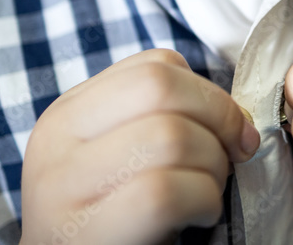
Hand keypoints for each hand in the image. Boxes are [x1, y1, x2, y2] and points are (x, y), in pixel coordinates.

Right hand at [18, 49, 259, 244]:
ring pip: (170, 136)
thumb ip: (158, 122)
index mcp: (69, 114)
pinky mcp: (84, 233)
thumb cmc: (112, 224)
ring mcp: (62, 188)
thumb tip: (236, 119)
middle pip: (161, 88)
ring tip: (208, 192)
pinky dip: (203, 200)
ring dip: (214, 166)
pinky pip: (164, 192)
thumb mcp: (118, 160)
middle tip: (231, 157)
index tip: (228, 129)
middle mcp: (56, 143)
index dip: (209, 93)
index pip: (156, 65)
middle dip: (218, 119)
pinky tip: (200, 216)